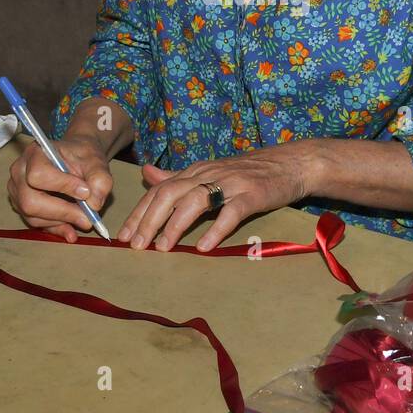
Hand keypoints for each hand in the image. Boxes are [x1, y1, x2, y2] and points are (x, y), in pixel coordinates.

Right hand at [7, 134, 113, 242]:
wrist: (77, 158)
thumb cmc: (82, 157)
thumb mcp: (96, 162)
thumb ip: (100, 179)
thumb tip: (94, 204)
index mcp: (35, 153)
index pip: (39, 175)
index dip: (62, 186)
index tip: (86, 192)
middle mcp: (19, 171)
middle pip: (30, 201)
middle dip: (62, 212)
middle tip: (87, 218)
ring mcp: (16, 190)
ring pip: (32, 216)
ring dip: (61, 221)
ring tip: (84, 219)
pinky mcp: (21, 206)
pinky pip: (36, 223)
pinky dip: (56, 228)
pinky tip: (72, 231)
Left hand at [116, 144, 315, 252]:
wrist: (289, 163)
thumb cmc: (247, 172)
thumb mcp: (209, 170)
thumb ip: (177, 176)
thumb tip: (147, 173)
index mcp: (195, 171)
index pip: (159, 190)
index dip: (140, 212)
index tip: (124, 236)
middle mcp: (208, 174)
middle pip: (171, 194)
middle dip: (150, 220)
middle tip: (137, 246)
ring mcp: (231, 183)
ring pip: (196, 200)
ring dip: (176, 225)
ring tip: (163, 248)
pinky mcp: (252, 195)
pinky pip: (231, 212)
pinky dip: (216, 229)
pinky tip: (203, 247)